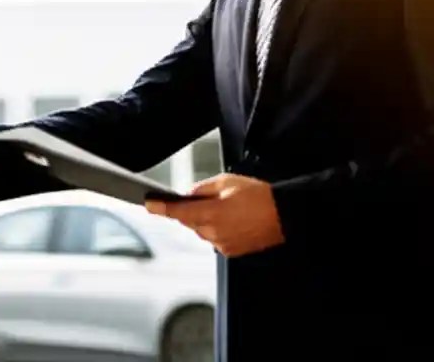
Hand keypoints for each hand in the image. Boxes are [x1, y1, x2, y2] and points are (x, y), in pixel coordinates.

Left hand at [145, 173, 284, 257]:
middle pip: (188, 221)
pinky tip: (234, 220)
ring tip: (229, 210)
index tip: (149, 204)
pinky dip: (217, 229)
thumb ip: (202, 188)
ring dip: (206, 220)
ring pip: (201, 230)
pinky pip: (214, 238)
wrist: (285, 216)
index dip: (161, 207)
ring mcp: (222, 244)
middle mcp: (213, 232)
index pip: (178, 211)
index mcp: (211, 214)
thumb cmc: (260, 197)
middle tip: (212, 199)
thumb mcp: (227, 182)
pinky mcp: (230, 251)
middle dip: (192, 210)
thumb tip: (188, 194)